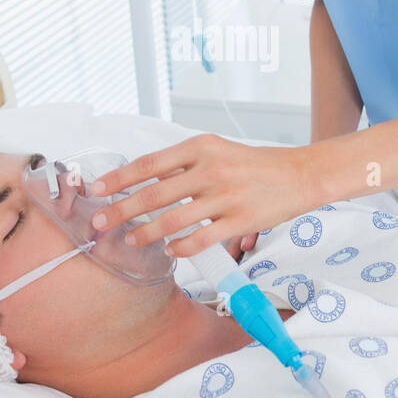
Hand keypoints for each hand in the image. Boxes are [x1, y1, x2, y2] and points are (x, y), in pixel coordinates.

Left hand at [87, 133, 318, 257]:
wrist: (299, 175)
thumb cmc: (254, 164)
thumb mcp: (217, 151)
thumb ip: (183, 164)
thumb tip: (146, 177)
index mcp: (201, 148)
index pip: (149, 164)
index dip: (119, 178)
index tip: (97, 189)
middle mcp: (211, 170)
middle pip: (154, 194)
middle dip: (121, 210)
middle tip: (100, 223)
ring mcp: (225, 197)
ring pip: (173, 220)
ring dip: (146, 233)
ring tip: (131, 240)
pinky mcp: (240, 221)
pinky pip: (201, 239)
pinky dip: (180, 247)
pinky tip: (170, 250)